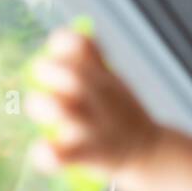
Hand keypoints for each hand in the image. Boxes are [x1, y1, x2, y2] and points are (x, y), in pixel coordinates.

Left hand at [26, 30, 160, 177]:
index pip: (76, 45)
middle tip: (47, 84)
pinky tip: (44, 150)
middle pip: (71, 74)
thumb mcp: (111, 80)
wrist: (147, 152)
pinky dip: (49, 155)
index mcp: (99, 76)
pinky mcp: (87, 154)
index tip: (60, 54)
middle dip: (49, 72)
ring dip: (47, 106)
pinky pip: (62, 156)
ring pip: (63, 110)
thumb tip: (77, 34)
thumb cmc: (121, 115)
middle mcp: (96, 97)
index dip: (63, 43)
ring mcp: (91, 127)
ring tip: (49, 112)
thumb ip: (91, 59)